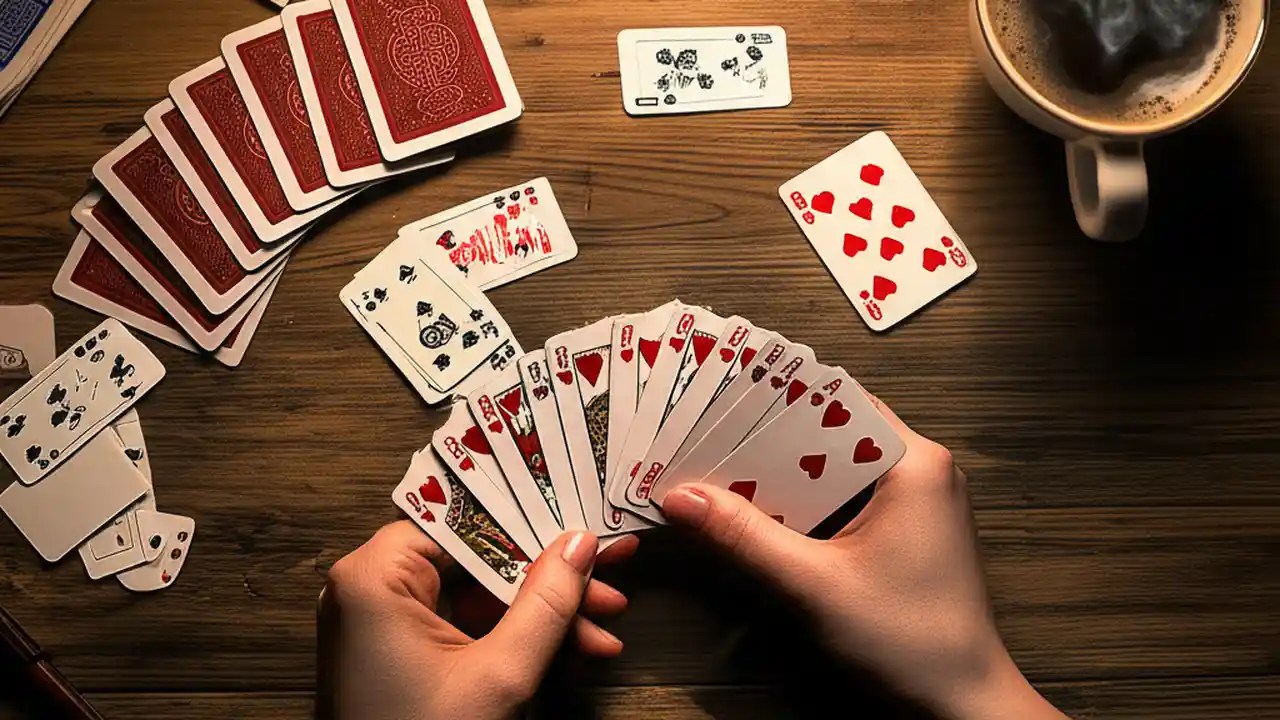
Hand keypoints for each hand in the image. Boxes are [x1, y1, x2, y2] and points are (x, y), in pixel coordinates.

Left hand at [319, 523, 637, 719]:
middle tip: (608, 575)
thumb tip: (579, 544)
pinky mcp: (405, 655)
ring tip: (603, 627)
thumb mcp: (499, 674)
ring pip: (482, 594)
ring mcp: (388, 625)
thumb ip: (546, 603)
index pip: (464, 518)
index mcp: (374, 578)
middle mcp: (373, 591)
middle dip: (549, 578)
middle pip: (479, 556)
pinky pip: (469, 626)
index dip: (529, 519)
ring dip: (544, 612)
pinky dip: (516, 638)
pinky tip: (573, 649)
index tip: (580, 517)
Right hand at [659, 394, 1065, 719]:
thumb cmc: (913, 643)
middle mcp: (918, 470)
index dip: (773, 394)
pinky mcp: (901, 528)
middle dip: (764, 435)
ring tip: (718, 466)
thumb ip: (744, 537)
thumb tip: (682, 497)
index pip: (834, 399)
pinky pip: (840, 496)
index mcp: (914, 464)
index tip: (720, 392)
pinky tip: (756, 510)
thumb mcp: (814, 585)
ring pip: (830, 465)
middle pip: (827, 430)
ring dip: (778, 470)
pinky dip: (798, 500)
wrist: (964, 705)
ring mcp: (912, 500)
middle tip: (703, 432)